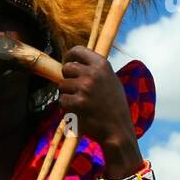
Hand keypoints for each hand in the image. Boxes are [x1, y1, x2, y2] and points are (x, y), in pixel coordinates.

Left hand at [58, 46, 140, 170]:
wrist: (118, 129)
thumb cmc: (114, 106)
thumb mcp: (110, 80)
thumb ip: (94, 70)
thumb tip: (75, 63)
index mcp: (102, 65)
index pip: (77, 50)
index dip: (69, 56)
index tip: (67, 62)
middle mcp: (93, 73)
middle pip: (66, 68)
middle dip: (67, 78)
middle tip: (75, 89)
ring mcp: (84, 88)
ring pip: (62, 86)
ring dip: (67, 95)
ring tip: (81, 103)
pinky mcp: (76, 102)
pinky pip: (62, 100)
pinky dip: (67, 108)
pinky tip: (80, 112)